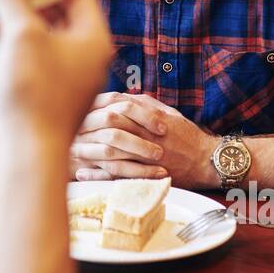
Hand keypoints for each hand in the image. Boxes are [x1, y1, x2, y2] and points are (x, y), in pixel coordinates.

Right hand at [0, 0, 113, 173]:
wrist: (26, 155)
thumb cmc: (34, 94)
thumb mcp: (21, 34)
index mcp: (92, 40)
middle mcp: (81, 58)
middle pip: (54, 11)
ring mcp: (60, 77)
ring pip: (35, 32)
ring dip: (12, 9)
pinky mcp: (38, 92)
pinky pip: (24, 53)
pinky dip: (6, 34)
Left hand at [71, 92, 219, 188]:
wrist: (207, 161)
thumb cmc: (188, 136)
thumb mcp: (170, 113)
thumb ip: (147, 104)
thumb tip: (124, 96)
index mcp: (149, 119)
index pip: (117, 109)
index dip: (95, 108)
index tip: (78, 108)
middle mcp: (145, 136)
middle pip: (109, 128)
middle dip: (86, 128)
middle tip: (66, 126)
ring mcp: (144, 157)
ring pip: (110, 152)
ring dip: (87, 150)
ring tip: (68, 149)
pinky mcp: (145, 176)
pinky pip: (116, 176)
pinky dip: (97, 175)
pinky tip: (81, 172)